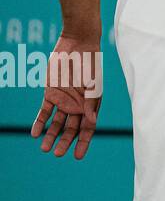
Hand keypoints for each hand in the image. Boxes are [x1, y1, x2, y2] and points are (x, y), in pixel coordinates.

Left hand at [31, 33, 102, 159]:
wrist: (78, 44)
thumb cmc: (90, 64)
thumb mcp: (93, 84)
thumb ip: (91, 103)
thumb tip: (91, 121)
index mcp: (92, 105)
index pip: (88, 128)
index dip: (83, 142)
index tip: (78, 156)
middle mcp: (78, 105)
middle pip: (71, 128)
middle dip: (65, 142)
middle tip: (57, 154)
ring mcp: (64, 99)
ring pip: (57, 123)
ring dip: (51, 135)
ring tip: (44, 148)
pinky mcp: (51, 93)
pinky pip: (44, 112)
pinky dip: (40, 122)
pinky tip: (35, 133)